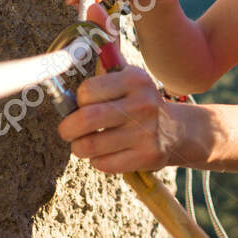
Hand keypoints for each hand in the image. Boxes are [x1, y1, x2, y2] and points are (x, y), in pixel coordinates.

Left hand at [56, 63, 189, 173]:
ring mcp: (147, 132)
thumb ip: (101, 74)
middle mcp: (143, 104)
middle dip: (67, 129)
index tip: (81, 105)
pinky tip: (105, 153)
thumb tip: (61, 74)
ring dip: (79, 147)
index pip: (87, 91)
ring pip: (90, 146)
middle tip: (67, 131)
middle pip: (86, 119)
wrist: (176, 130)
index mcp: (135, 80)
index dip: (77, 101)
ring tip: (83, 144)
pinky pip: (103, 164)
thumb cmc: (138, 102)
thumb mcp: (128, 79)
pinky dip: (96, 161)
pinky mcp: (147, 156)